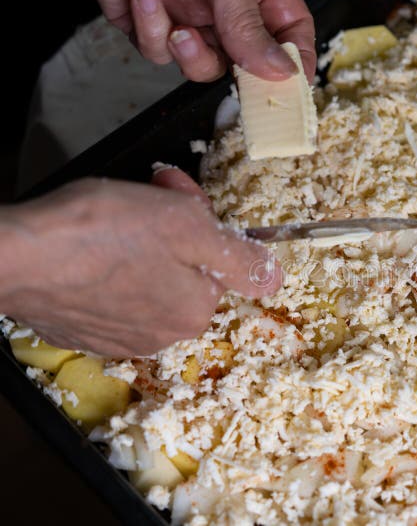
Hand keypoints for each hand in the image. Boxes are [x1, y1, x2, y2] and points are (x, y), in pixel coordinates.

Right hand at [0, 169, 280, 357]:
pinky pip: (112, 295)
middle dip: (170, 232)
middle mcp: (162, 335)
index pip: (215, 259)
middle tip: (143, 197)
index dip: (197, 221)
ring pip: (148, 281)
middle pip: (184, 272)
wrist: (13, 256)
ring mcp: (119, 338)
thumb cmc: (99, 233)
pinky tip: (86, 251)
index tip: (173, 195)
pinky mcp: (83, 332)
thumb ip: (237, 256)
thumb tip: (273, 278)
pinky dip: (106, 270)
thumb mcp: (187, 228)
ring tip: (107, 221)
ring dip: (140, 248)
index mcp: (195, 311)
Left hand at [92, 0, 315, 82]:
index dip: (293, 64)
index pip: (291, 35)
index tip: (289, 88)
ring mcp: (189, 17)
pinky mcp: (149, 23)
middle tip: (218, 56)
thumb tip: (281, 71)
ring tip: (166, 13)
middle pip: (241, 63)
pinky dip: (147, 26)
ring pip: (196, 65)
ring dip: (181, 48)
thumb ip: (249, 26)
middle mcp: (226, 9)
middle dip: (225, 63)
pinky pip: (156, 49)